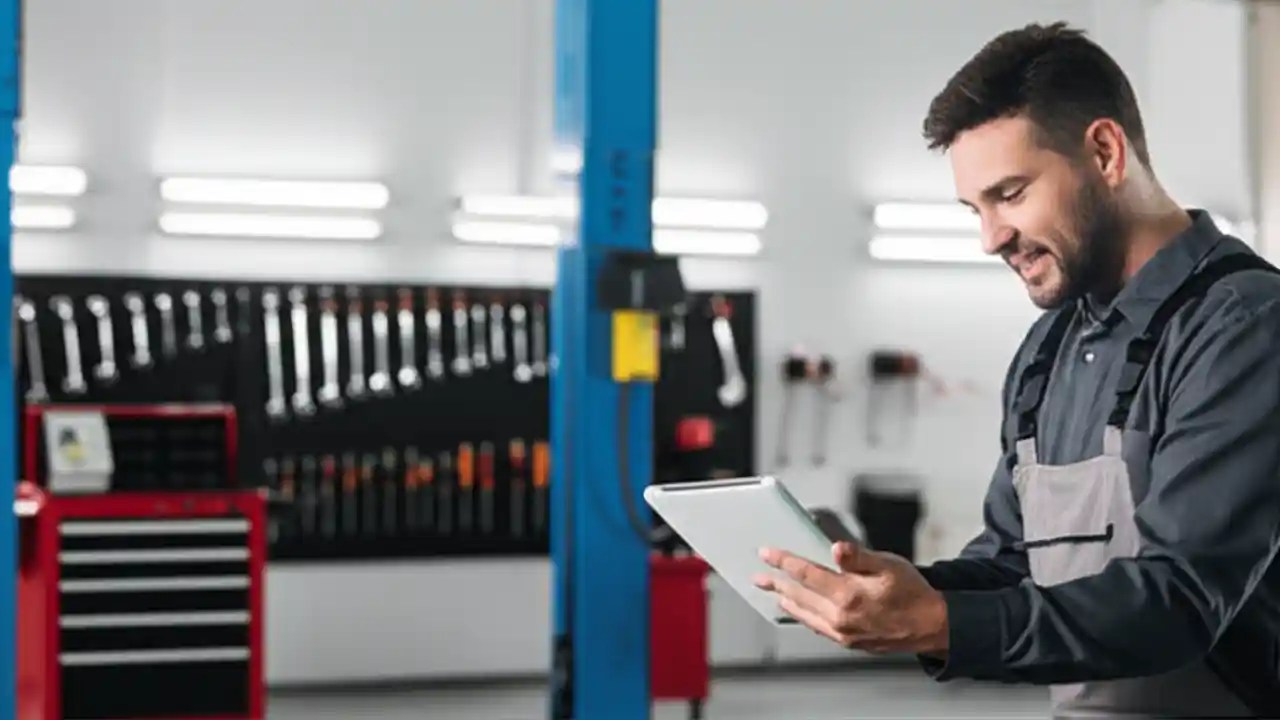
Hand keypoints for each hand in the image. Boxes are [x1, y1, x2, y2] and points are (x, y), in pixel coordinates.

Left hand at [752, 541, 948, 655]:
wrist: (930, 625)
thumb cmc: (911, 591)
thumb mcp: (888, 565)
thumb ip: (859, 557)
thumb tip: (836, 547)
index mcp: (849, 594)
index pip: (806, 573)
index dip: (784, 561)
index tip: (767, 553)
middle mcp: (841, 617)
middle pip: (799, 595)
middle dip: (777, 582)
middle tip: (758, 575)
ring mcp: (842, 632)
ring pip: (804, 614)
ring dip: (785, 600)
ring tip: (772, 591)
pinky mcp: (847, 641)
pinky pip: (816, 626)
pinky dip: (802, 616)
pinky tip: (797, 609)